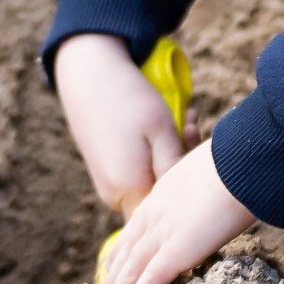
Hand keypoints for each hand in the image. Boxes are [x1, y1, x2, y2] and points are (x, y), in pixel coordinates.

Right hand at [56, 34, 195, 215]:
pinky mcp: (105, 169)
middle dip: (184, 162)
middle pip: (163, 196)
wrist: (86, 70)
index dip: (191, 187)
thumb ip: (174, 170)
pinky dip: (153, 150)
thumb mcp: (162, 131)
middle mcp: (114, 195)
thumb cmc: (129, 99)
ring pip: (152, 180)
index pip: (172, 212)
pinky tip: (162, 121)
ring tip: (182, 116)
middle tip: (192, 123)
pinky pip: (138, 170)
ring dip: (171, 153)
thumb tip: (186, 201)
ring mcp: (107, 183)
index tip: (197, 146)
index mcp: (129, 190)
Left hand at [100, 139, 255, 283]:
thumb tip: (208, 196)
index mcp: (161, 195)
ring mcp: (163, 232)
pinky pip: (152, 277)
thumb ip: (196, 189)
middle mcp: (155, 214)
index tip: (114, 259)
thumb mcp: (203, 172)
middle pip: (128, 248)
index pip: (135, 226)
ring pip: (133, 265)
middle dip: (116, 269)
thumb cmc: (231, 165)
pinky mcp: (176, 250)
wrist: (237, 164)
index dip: (124, 246)